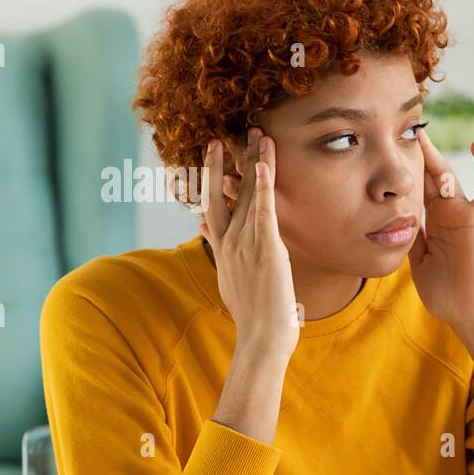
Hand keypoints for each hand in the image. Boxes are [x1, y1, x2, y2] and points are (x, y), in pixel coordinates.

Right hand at [198, 127, 298, 361]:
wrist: (262, 339)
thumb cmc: (255, 319)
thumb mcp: (231, 285)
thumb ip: (222, 256)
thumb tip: (207, 236)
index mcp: (223, 251)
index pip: (214, 208)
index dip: (214, 181)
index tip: (213, 158)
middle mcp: (229, 243)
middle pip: (223, 193)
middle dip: (223, 163)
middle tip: (224, 136)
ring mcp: (245, 244)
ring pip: (248, 194)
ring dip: (253, 162)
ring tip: (257, 135)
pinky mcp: (266, 248)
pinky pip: (265, 210)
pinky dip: (265, 186)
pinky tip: (264, 164)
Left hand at [408, 128, 473, 327]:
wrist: (467, 312)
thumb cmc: (446, 294)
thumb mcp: (417, 262)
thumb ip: (410, 240)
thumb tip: (392, 220)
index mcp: (433, 225)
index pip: (417, 191)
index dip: (406, 172)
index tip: (391, 153)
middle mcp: (447, 215)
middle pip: (429, 178)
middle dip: (417, 156)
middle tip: (401, 132)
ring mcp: (462, 215)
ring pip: (449, 178)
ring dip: (435, 157)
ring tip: (421, 134)